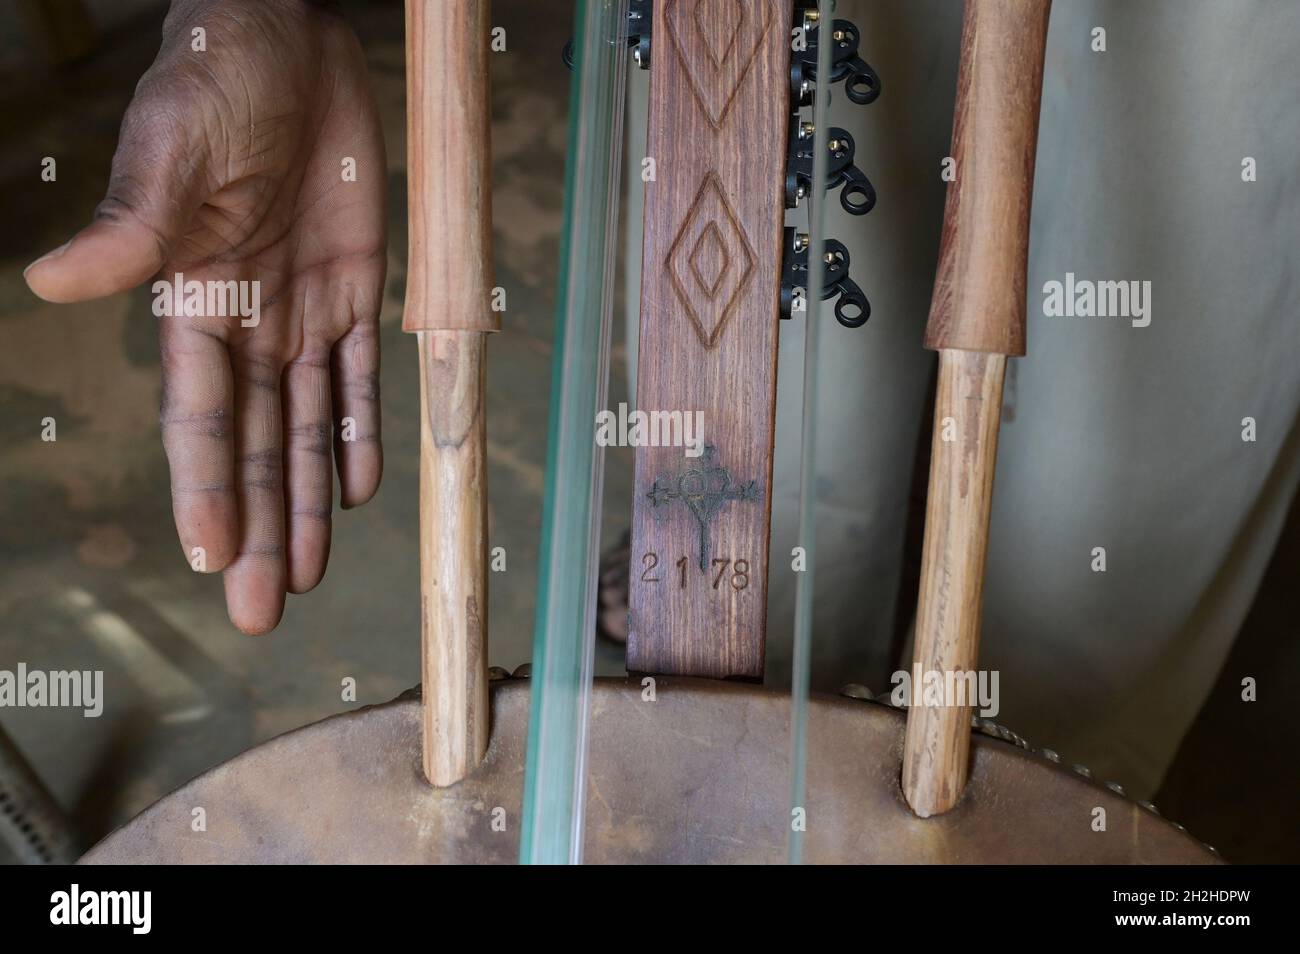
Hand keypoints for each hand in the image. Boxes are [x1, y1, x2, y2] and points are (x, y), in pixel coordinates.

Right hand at [24, 0, 385, 633]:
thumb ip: (131, 222)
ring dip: (308, 501)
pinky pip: (362, 376)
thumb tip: (53, 284)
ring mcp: (304, 311)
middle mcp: (248, 322)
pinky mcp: (358, 289)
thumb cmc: (218, 81)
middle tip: (260, 607)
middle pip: (254, 441)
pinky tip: (355, 490)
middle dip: (258, 525)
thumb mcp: (170, 146)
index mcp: (193, 299)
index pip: (199, 412)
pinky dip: (359, 432)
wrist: (293, 41)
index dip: (203, 485)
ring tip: (305, 573)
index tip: (205, 555)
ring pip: (308, 425)